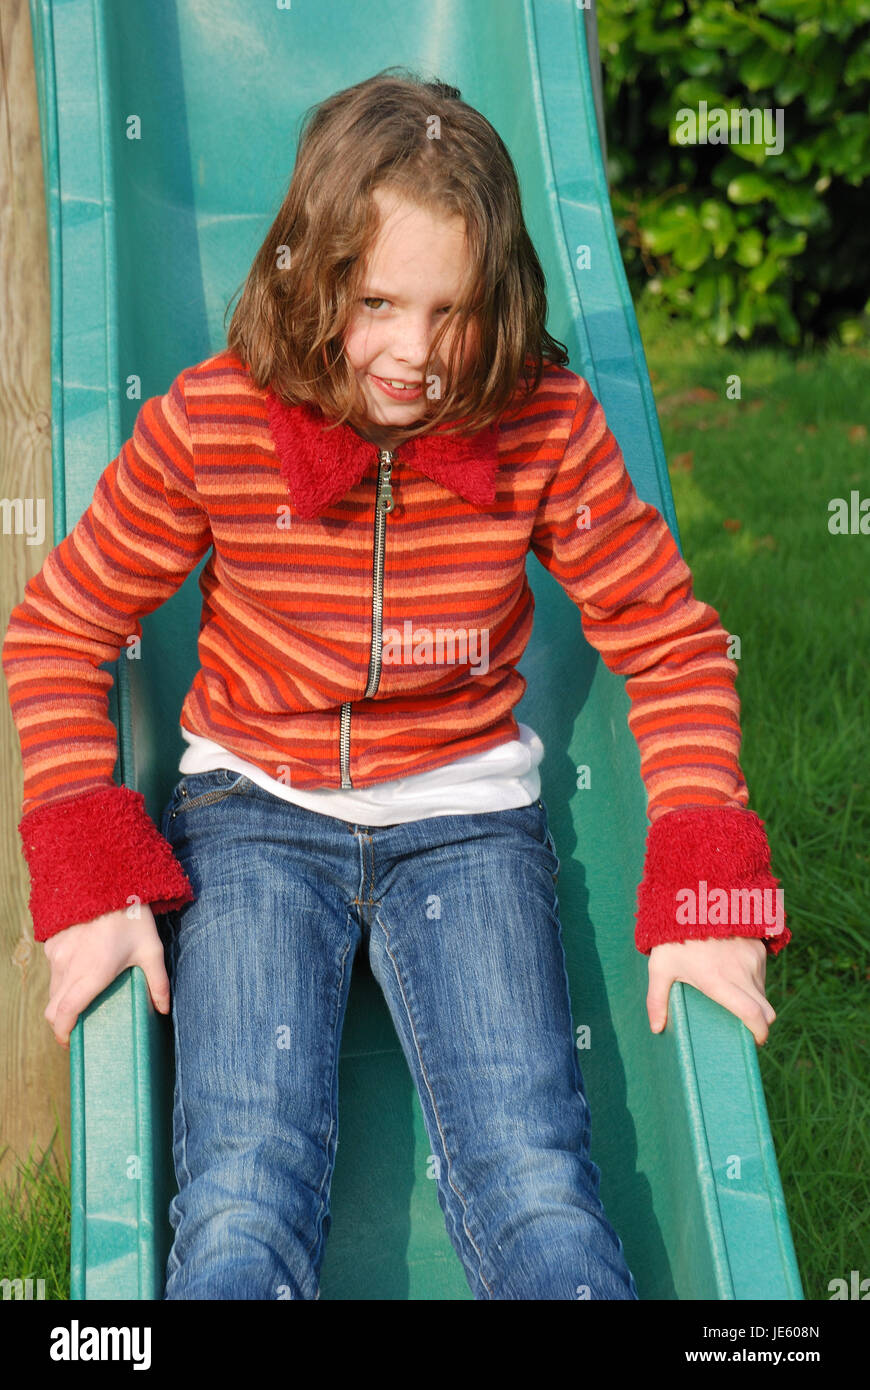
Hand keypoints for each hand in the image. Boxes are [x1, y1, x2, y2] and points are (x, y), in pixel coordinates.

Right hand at [42, 905, 169, 1048]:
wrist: (108, 881)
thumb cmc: (133, 918)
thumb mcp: (152, 950)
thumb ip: (158, 982)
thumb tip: (164, 1010)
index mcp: (92, 973)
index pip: (65, 1013)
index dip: (62, 1032)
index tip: (69, 1041)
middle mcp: (70, 966)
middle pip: (53, 1008)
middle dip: (61, 1022)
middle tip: (77, 1025)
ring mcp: (58, 954)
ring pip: (51, 989)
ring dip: (61, 1000)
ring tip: (81, 999)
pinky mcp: (54, 941)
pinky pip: (53, 968)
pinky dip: (61, 977)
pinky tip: (80, 971)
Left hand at [646, 936, 775, 1045]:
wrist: (690, 898)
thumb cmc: (672, 938)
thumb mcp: (660, 968)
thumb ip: (657, 1000)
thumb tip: (657, 1028)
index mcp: (719, 981)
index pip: (753, 1014)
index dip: (759, 1033)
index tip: (755, 1042)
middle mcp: (742, 971)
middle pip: (766, 1010)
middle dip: (760, 1023)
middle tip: (745, 1027)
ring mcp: (753, 958)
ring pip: (763, 991)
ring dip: (755, 999)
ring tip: (732, 995)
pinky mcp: (758, 946)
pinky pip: (762, 972)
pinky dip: (754, 980)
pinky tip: (734, 975)